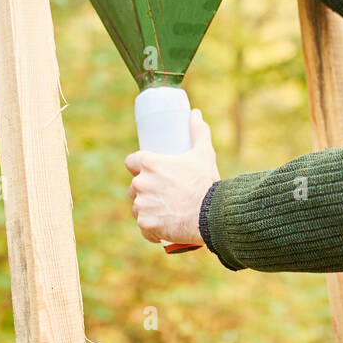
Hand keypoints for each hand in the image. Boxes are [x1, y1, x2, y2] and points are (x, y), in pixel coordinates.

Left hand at [126, 108, 220, 246]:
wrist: (210, 215)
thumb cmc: (205, 182)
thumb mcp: (204, 153)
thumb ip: (198, 131)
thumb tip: (195, 113)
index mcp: (150, 164)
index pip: (131, 162)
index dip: (139, 166)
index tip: (149, 171)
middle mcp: (141, 184)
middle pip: (135, 186)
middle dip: (146, 189)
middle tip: (164, 193)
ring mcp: (142, 206)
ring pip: (139, 207)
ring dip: (148, 209)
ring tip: (166, 210)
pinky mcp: (146, 225)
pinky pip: (144, 227)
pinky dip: (152, 228)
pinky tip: (163, 227)